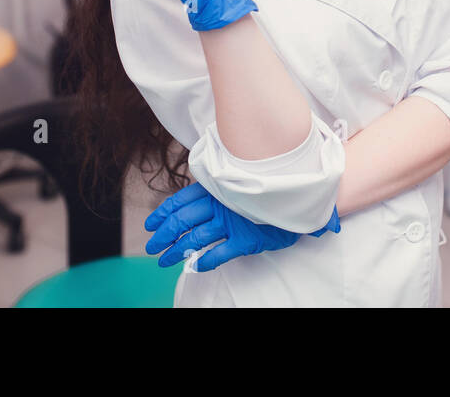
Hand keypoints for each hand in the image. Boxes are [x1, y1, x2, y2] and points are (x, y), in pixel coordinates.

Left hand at [144, 181, 340, 271]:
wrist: (299, 193)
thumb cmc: (266, 189)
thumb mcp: (239, 183)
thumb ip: (219, 191)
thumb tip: (194, 203)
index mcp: (217, 188)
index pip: (181, 199)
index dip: (163, 213)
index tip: (150, 225)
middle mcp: (221, 203)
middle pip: (183, 220)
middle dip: (163, 235)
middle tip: (152, 248)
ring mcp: (233, 221)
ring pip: (195, 238)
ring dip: (177, 251)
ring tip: (165, 261)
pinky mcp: (246, 239)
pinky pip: (219, 253)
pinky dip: (205, 260)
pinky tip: (195, 266)